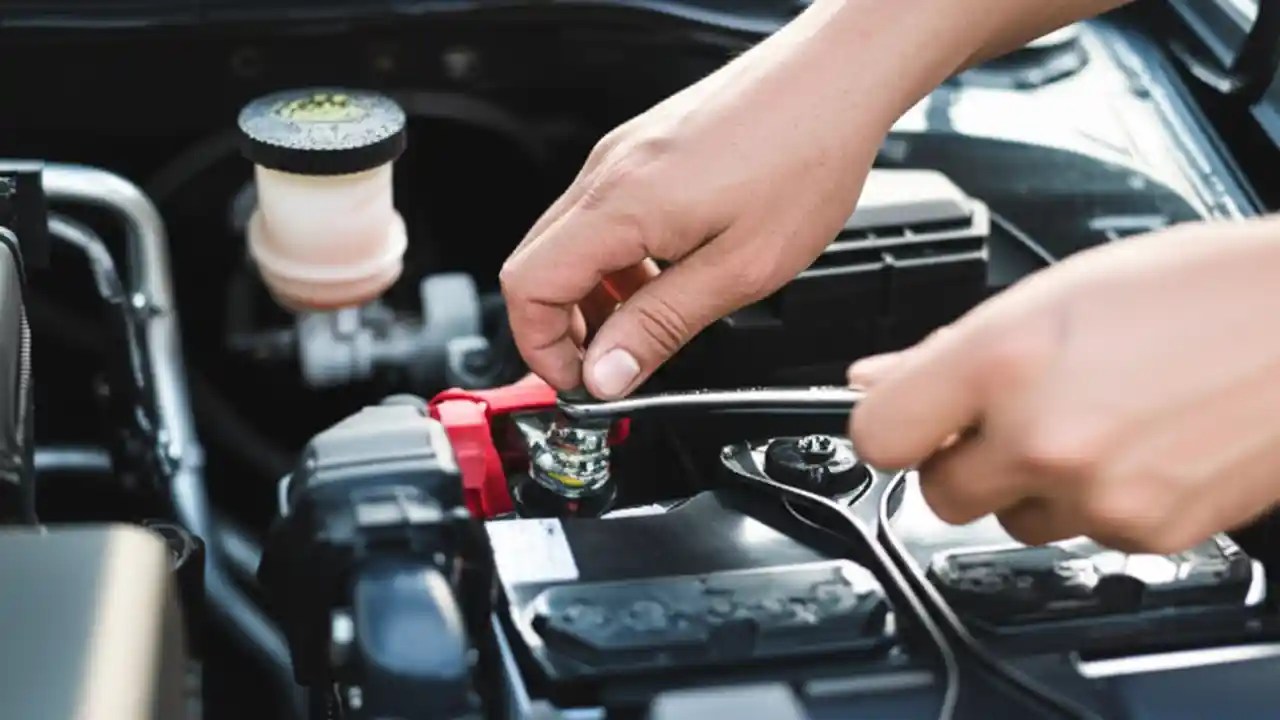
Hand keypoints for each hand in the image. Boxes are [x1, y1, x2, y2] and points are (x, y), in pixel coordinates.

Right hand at [498, 0, 970, 398]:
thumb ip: (662, 325)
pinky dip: (615, 264)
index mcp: (622, 203)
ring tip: (648, 327)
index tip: (584, 381)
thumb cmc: (806, 156)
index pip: (528, 287)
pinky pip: (601, 220)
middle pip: (537, 266)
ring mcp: (621, 157)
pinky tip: (664, 280)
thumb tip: (607, 374)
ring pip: (568, 245)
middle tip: (613, 367)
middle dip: (564, 330)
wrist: (836, 80)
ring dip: (594, 299)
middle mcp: (608, 172)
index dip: (544, 348)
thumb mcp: (741, 269)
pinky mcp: (641, 152)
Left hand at [848, 217, 1279, 553]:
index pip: (878, 436)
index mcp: (1003, 360)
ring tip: (1090, 422)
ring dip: (1029, 485)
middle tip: (1012, 416)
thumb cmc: (1195, 292)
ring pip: (1009, 521)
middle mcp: (1043, 437)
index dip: (891, 427)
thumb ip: (946, 351)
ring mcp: (1096, 494)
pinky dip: (1094, 502)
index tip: (908, 420)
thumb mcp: (1051, 295)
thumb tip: (874, 380)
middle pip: (939, 493)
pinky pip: (1081, 535)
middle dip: (963, 460)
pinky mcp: (1146, 533)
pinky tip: (1132, 447)